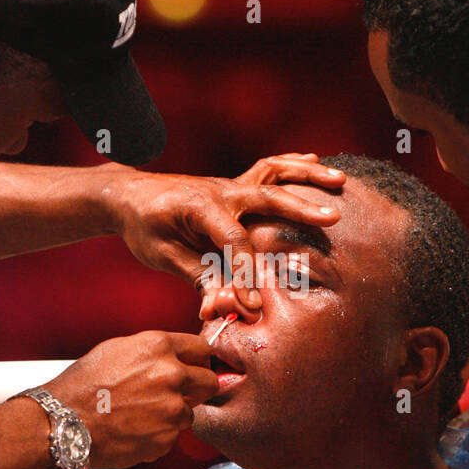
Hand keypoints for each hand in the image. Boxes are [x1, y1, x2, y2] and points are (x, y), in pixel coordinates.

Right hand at [42, 331, 217, 468]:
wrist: (63, 422)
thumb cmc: (84, 385)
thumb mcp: (117, 349)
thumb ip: (153, 351)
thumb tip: (177, 357)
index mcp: (158, 346)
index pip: (202, 349)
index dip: (198, 360)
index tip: (193, 368)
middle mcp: (171, 375)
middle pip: (209, 382)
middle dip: (196, 389)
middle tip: (175, 395)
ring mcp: (171, 408)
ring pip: (190, 412)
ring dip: (173, 415)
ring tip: (140, 415)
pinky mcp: (166, 438)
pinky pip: (172, 436)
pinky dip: (158, 435)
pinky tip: (133, 430)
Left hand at [110, 153, 345, 310]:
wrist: (128, 196)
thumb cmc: (144, 227)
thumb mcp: (165, 256)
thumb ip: (198, 277)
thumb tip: (219, 308)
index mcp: (199, 207)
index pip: (234, 241)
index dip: (247, 275)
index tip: (255, 307)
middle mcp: (219, 190)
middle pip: (267, 196)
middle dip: (301, 208)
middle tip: (332, 218)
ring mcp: (228, 184)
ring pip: (273, 173)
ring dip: (307, 175)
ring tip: (340, 180)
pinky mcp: (233, 185)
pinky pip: (267, 169)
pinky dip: (291, 164)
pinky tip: (313, 159)